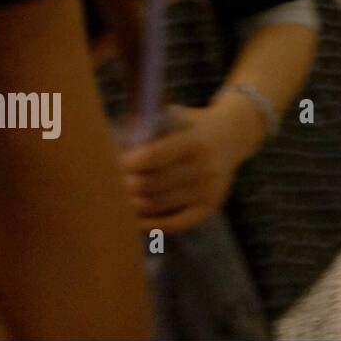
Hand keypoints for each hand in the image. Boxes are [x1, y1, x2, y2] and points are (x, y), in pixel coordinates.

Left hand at [118, 98, 262, 233]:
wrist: (234, 134)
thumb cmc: (193, 124)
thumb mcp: (176, 115)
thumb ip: (147, 127)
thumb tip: (110, 146)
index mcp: (195, 141)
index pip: (151, 157)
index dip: (125, 164)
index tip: (109, 164)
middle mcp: (205, 167)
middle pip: (150, 185)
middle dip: (123, 186)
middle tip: (106, 185)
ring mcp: (209, 189)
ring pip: (157, 205)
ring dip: (131, 205)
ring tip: (115, 201)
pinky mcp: (211, 206)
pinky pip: (176, 223)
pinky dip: (152, 225)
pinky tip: (135, 221)